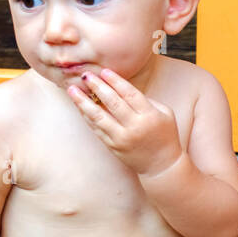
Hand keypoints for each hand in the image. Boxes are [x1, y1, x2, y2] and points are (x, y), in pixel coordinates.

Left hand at [66, 67, 183, 176]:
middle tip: (86, 75)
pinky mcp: (113, 146)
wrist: (161, 165)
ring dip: (83, 101)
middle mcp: (134, 126)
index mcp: (149, 115)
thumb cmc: (165, 136)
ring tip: (72, 90)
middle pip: (112, 102)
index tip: (104, 71)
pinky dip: (86, 116)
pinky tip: (79, 106)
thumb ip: (147, 100)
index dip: (115, 81)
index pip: (129, 93)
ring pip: (99, 116)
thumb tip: (123, 88)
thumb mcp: (165, 114)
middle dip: (97, 86)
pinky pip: (96, 129)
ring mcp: (122, 138)